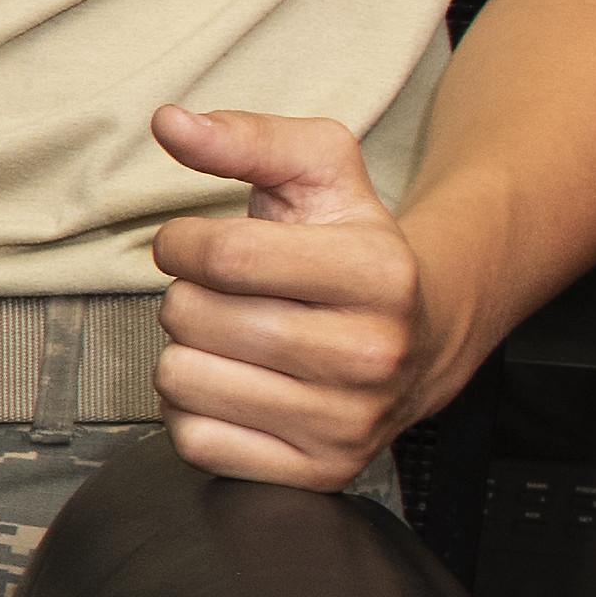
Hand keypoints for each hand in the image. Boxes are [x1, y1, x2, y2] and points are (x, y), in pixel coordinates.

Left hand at [143, 107, 448, 485]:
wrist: (424, 337)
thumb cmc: (354, 251)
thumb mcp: (320, 174)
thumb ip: (247, 138)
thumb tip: (171, 122)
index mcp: (380, 275)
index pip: (220, 254)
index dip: (182, 242)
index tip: (195, 245)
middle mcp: (371, 355)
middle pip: (193, 319)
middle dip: (188, 297)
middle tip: (229, 297)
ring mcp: (346, 422)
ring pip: (183, 380)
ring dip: (188, 353)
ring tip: (235, 340)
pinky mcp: (315, 473)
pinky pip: (193, 440)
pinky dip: (195, 411)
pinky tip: (238, 386)